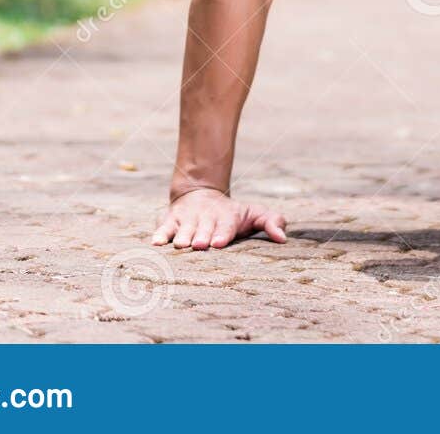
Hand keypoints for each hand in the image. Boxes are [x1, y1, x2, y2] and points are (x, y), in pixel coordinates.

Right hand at [151, 187, 287, 249]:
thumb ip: (272, 222)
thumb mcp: (255, 214)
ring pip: (183, 229)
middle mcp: (206, 217)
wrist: (201, 194)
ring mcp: (187, 219)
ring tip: (180, 244)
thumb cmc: (233, 214)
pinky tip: (156, 243)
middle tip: (201, 244)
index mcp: (227, 217)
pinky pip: (163, 228)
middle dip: (202, 236)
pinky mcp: (170, 220)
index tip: (219, 243)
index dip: (223, 233)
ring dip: (182, 236)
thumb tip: (283, 239)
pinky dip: (159, 234)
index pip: (226, 225)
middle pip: (203, 228)